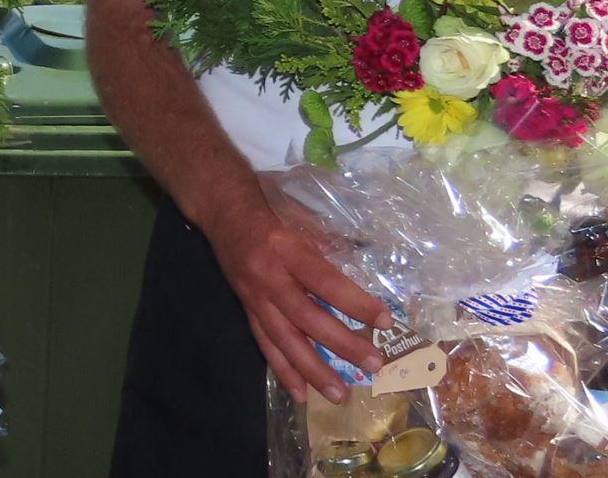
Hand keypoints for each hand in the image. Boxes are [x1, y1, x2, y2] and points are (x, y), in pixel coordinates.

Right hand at [200, 197, 388, 403]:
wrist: (223, 214)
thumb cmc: (269, 214)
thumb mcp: (300, 220)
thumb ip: (328, 247)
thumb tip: (363, 268)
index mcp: (286, 251)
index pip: (325, 282)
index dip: (355, 303)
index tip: (384, 321)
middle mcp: (269, 278)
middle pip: (307, 318)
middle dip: (342, 344)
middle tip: (372, 364)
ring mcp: (255, 298)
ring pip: (285, 340)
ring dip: (313, 370)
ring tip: (339, 394)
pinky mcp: (247, 310)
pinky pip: (265, 345)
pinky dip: (283, 370)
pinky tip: (300, 393)